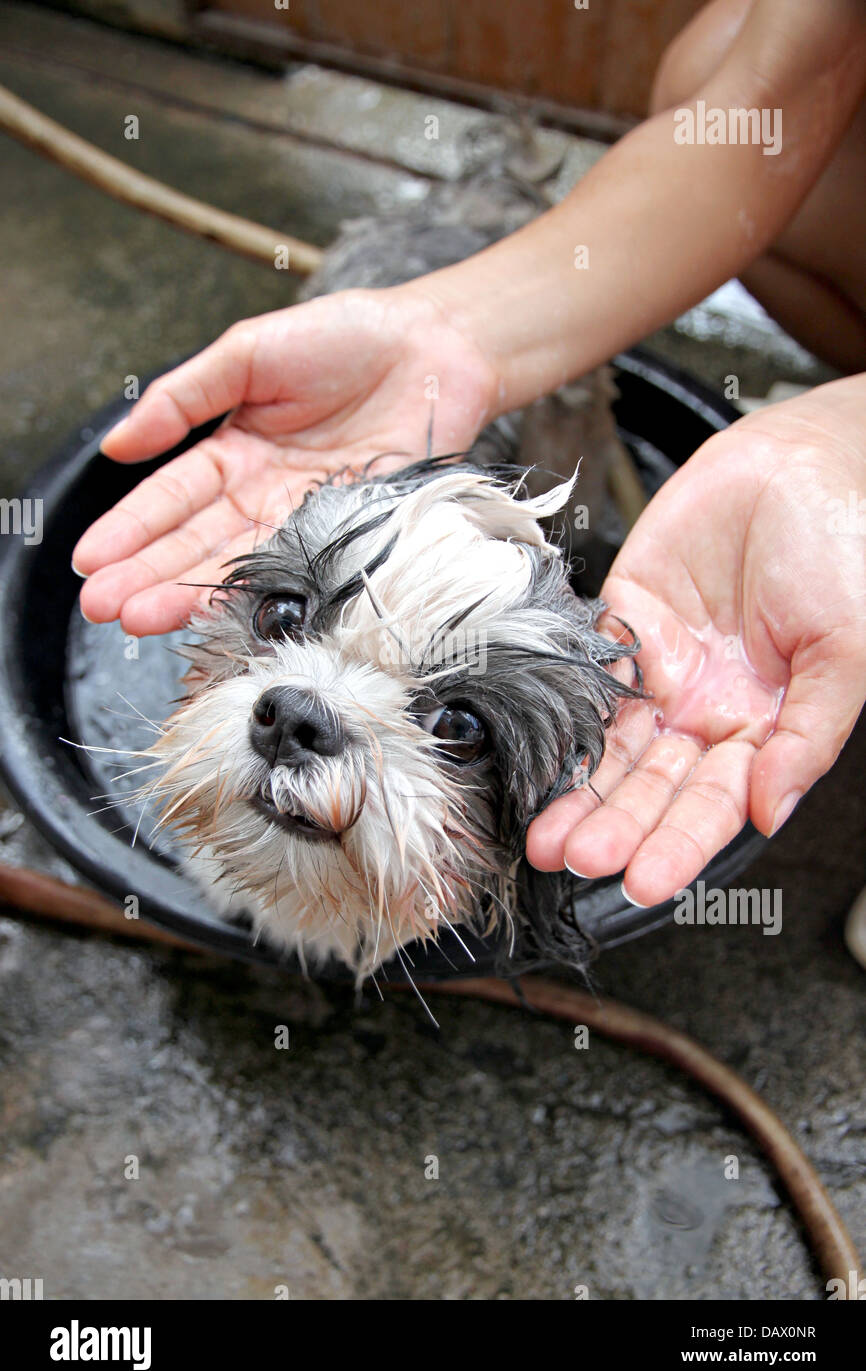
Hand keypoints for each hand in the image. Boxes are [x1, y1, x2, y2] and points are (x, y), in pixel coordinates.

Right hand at [73, 287, 496, 633]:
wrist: (436, 347)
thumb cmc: (348, 337)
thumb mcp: (249, 351)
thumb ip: (186, 397)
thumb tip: (118, 444)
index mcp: (234, 452)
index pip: (170, 499)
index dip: (129, 528)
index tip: (90, 560)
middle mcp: (263, 496)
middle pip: (193, 543)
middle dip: (144, 574)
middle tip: (101, 606)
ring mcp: (304, 521)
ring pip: (235, 565)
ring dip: (184, 593)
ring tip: (137, 617)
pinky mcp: (346, 535)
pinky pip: (295, 570)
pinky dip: (254, 592)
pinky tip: (214, 611)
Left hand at [527, 375, 865, 905]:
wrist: (805, 459)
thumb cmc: (846, 548)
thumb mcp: (848, 651)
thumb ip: (808, 735)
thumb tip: (769, 810)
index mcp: (764, 727)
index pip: (713, 804)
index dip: (678, 844)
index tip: (642, 882)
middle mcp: (707, 709)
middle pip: (652, 786)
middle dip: (615, 828)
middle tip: (574, 861)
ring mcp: (663, 668)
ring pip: (612, 746)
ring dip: (579, 792)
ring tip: (545, 835)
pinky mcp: (625, 620)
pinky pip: (591, 676)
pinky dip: (566, 716)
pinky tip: (538, 755)